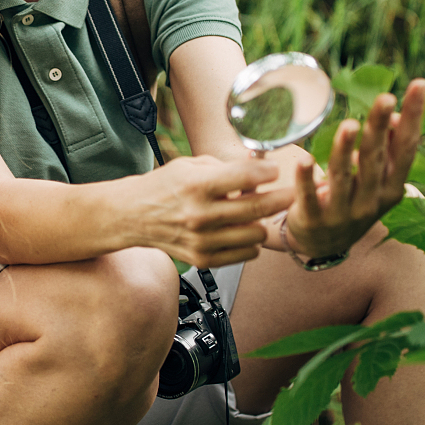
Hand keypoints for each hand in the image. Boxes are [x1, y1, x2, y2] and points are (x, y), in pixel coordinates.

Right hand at [123, 154, 292, 268]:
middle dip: (283, 197)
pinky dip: (251, 242)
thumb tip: (260, 167)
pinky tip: (242, 230)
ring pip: (257, 234)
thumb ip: (226, 167)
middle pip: (258, 208)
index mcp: (197, 185)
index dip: (269, 172)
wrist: (132, 216)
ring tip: (255, 213)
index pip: (246, 177)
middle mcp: (200, 215)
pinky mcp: (203, 259)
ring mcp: (202, 241)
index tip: (275, 171)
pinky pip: (247, 254)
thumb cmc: (163, 186)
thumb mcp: (190, 165)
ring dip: (262, 222)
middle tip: (292, 192)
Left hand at [283, 79, 424, 260]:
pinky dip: (307, 179)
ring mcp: (343, 212)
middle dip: (379, 127)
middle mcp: (372, 200)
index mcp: (392, 187)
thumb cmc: (354, 199)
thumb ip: (385, 148)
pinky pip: (310, 196)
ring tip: (350, 125)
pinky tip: (304, 160)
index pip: (406, 147)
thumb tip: (393, 115)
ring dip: (346, 150)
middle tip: (385, 97)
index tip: (418, 84)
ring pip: (344, 177)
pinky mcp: (314, 220)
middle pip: (376, 159)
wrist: (323, 246)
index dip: (413, 117)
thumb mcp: (377, 179)